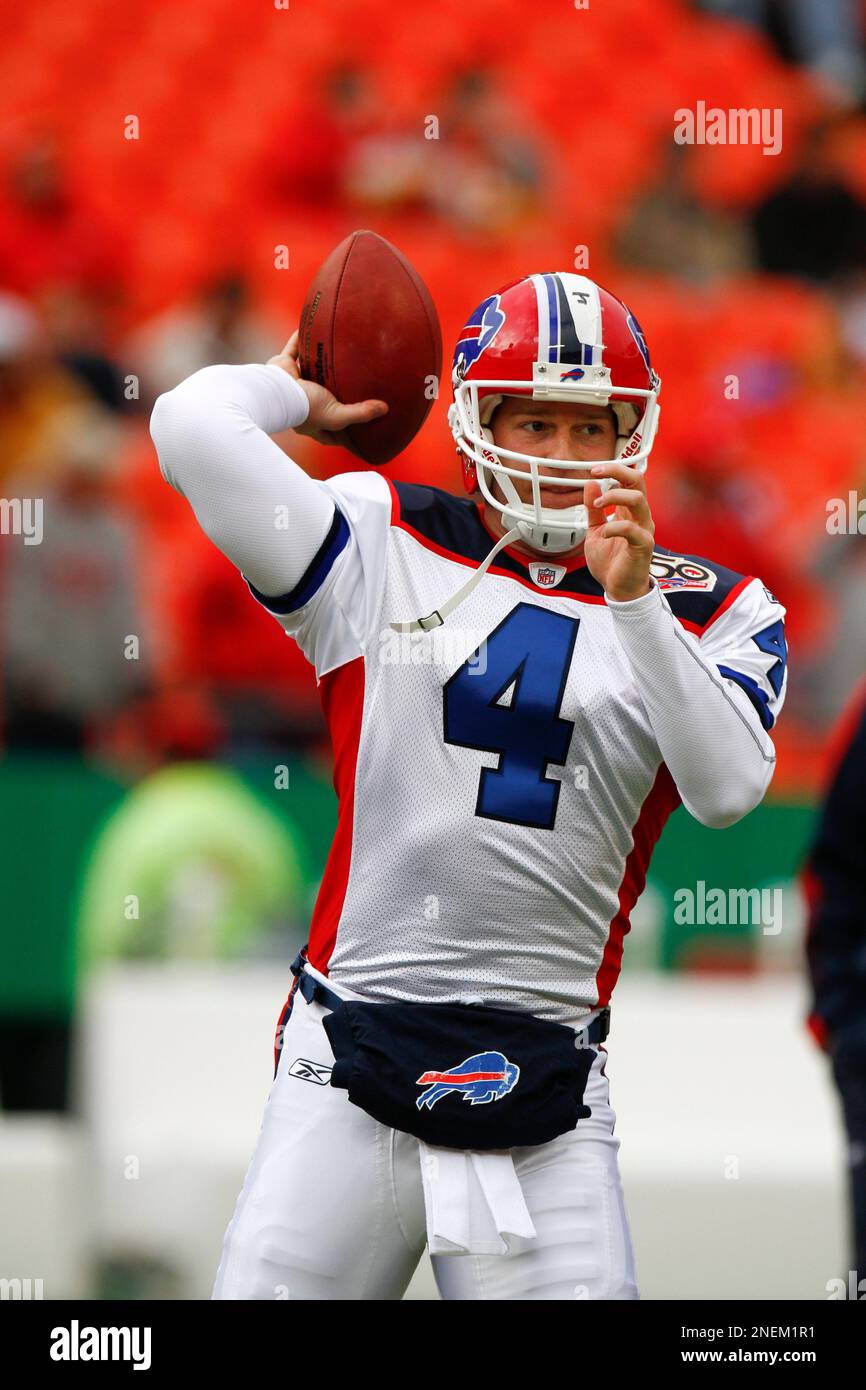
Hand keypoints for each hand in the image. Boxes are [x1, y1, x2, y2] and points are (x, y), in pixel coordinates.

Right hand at [268, 330, 387, 446]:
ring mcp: (294, 384)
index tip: (362, 431)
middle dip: (336, 393)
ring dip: (319, 362)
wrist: (278, 391)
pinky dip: (300, 338)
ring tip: (336, 354)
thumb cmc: (306, 408)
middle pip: (324, 399)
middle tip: (354, 386)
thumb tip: (385, 409)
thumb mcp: (338, 416)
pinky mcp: (285, 366)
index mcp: (315, 421)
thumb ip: (361, 413)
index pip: (333, 431)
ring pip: (310, 371)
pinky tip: (311, 327)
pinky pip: (294, 347)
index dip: (347, 433)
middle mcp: (304, 403)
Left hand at [583, 460, 654, 601]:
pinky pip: (633, 529)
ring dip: (614, 497)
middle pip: (638, 481)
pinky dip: (615, 527)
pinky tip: (604, 533)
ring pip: (638, 499)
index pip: (629, 479)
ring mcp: (643, 530)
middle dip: (618, 471)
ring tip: (597, 505)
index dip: (614, 469)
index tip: (593, 470)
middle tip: (597, 472)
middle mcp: (639, 516)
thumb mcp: (595, 531)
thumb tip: (591, 484)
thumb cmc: (610, 562)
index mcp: (628, 511)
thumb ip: (594, 509)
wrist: (618, 589)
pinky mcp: (643, 546)